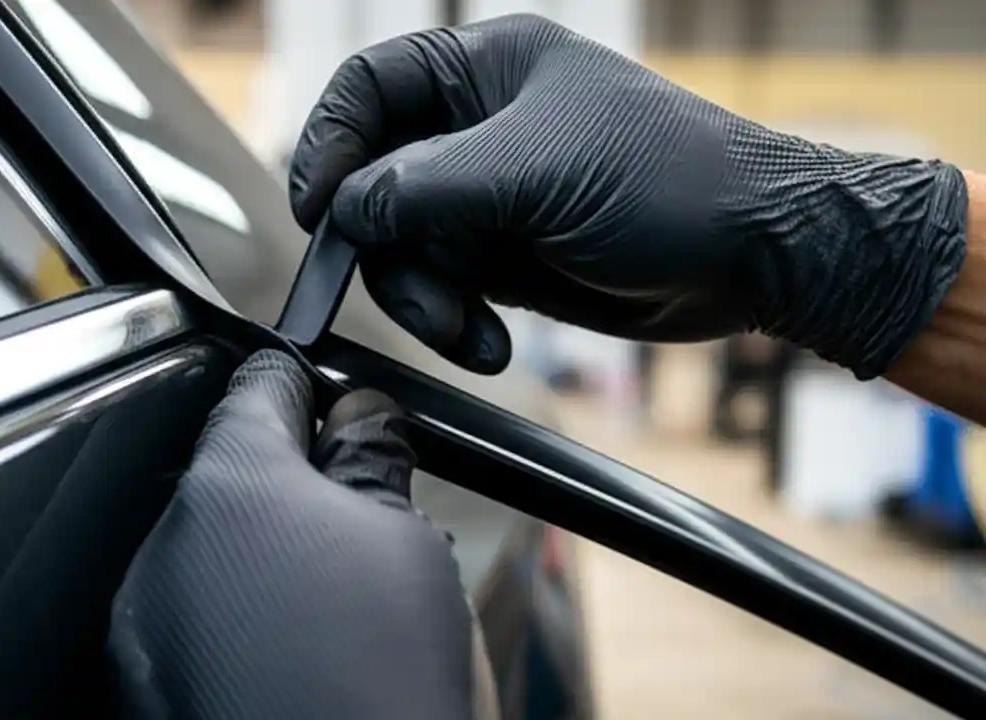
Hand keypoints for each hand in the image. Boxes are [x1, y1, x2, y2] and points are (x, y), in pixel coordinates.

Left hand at [109, 351, 494, 719]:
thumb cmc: (387, 682)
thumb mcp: (409, 547)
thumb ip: (371, 461)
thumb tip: (362, 416)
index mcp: (234, 483)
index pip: (260, 387)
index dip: (306, 389)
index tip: (331, 403)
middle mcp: (168, 541)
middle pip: (229, 472)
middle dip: (288, 483)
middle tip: (355, 524)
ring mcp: (145, 615)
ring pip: (207, 545)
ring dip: (256, 552)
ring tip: (328, 606)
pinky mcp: (142, 677)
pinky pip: (187, 612)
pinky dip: (230, 613)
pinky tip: (288, 649)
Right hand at [290, 14, 966, 378]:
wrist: (754, 256)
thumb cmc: (666, 180)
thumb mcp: (534, 171)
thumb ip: (424, 187)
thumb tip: (345, 211)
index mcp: (485, 70)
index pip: (371, 89)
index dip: (331, 144)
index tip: (318, 210)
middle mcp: (478, 131)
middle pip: (376, 183)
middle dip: (388, 249)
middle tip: (419, 294)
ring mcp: (491, 198)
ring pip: (404, 249)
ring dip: (424, 300)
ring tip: (467, 330)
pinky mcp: (506, 258)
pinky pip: (443, 291)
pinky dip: (454, 323)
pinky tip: (491, 343)